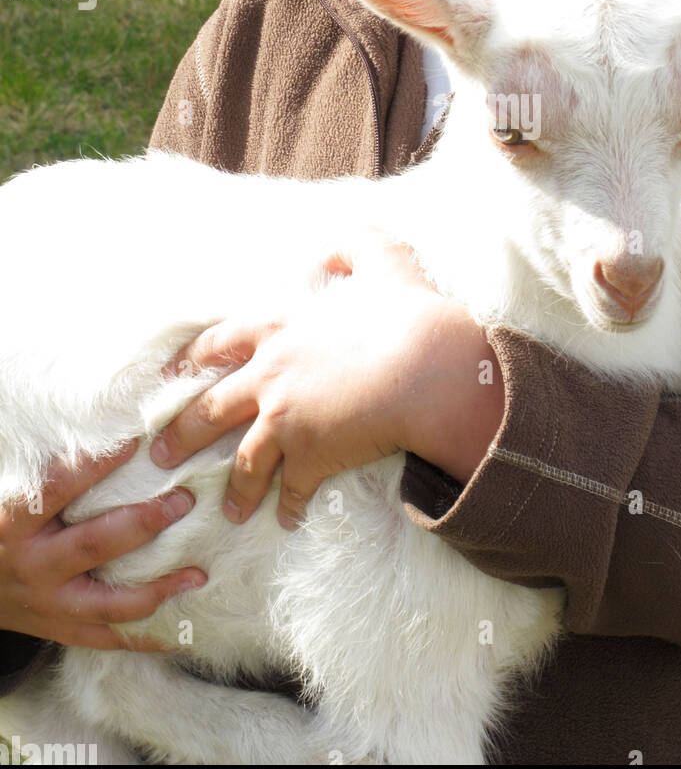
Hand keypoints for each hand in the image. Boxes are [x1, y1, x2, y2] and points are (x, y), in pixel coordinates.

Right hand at [0, 442, 206, 650]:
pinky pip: (109, 639)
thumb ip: (49, 480)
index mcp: (15, 526)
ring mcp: (48, 605)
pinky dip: (146, 638)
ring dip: (158, 589)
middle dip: (144, 522)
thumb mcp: (10, 502)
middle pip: (95, 544)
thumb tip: (108, 437)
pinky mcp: (61, 631)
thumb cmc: (0, 531)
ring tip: (198, 574)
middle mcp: (34, 567)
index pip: (56, 488)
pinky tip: (182, 628)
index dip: (94, 465)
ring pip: (109, 603)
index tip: (134, 443)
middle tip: (184, 501)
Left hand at [151, 232, 503, 528]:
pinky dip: (288, 508)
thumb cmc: (409, 314)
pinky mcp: (311, 457)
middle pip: (210, 409)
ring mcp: (286, 420)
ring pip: (244, 462)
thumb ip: (354, 247)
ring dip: (235, 488)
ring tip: (228, 509)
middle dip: (182, 434)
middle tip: (161, 453)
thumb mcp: (384, 260)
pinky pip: (291, 490)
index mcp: (280, 328)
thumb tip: (328, 252)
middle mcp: (270, 375)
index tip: (173, 374)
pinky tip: (287, 520)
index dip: (193, 359)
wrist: (430, 370)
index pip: (220, 343)